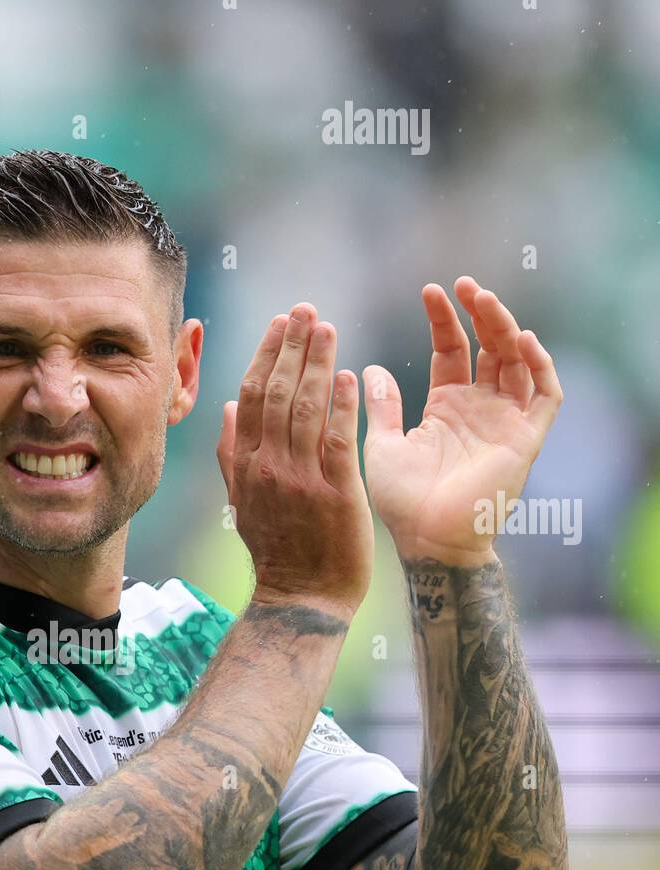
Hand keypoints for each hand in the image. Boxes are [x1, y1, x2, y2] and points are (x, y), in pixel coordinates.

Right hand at [217, 303, 373, 620]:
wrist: (302, 598)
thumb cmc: (277, 552)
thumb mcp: (242, 503)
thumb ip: (232, 455)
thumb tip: (225, 409)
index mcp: (246, 466)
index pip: (250, 397)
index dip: (265, 354)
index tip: (280, 323)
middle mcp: (269, 467)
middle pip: (275, 393)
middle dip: (291, 346)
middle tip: (306, 309)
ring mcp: (301, 479)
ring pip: (304, 407)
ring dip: (316, 362)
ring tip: (327, 327)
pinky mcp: (335, 492)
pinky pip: (336, 438)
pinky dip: (340, 403)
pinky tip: (348, 373)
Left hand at [362, 277, 563, 567]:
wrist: (427, 540)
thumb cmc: (402, 502)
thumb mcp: (382, 445)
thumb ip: (382, 406)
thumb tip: (369, 368)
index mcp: (446, 408)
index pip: (453, 351)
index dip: (445, 321)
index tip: (430, 291)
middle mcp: (479, 409)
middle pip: (489, 347)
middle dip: (479, 313)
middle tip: (464, 284)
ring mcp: (505, 421)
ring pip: (518, 361)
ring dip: (506, 328)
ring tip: (485, 299)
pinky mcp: (526, 439)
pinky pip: (545, 395)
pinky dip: (540, 365)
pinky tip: (524, 340)